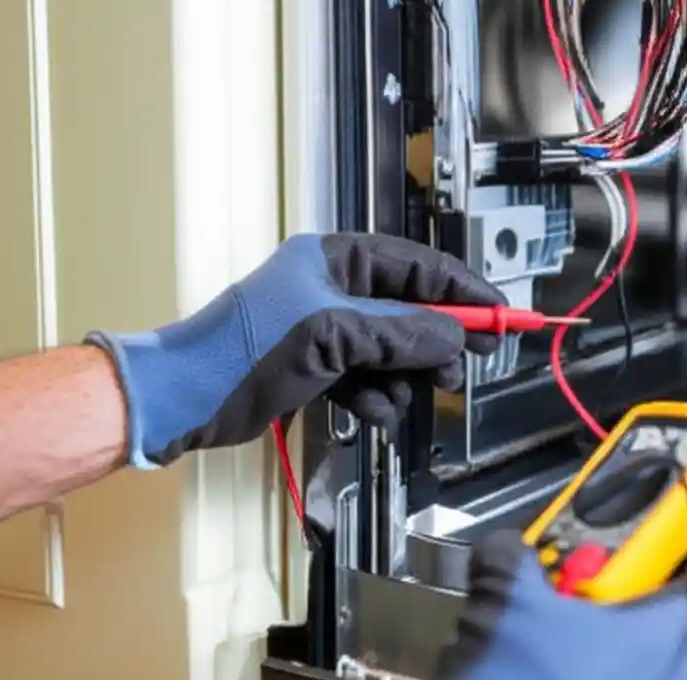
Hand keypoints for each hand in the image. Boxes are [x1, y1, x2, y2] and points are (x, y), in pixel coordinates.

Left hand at [87, 232, 502, 467]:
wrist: (186, 397)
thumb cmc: (248, 350)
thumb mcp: (335, 333)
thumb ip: (402, 333)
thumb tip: (456, 337)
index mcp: (337, 258)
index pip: (418, 266)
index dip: (463, 292)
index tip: (500, 316)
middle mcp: (335, 286)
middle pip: (410, 311)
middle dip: (434, 344)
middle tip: (460, 371)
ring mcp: (325, 328)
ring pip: (391, 350)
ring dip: (403, 378)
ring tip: (404, 397)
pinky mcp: (315, 366)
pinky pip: (367, 378)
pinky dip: (375, 397)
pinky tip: (373, 413)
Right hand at [410, 529, 686, 679]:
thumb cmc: (515, 675)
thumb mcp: (505, 596)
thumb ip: (512, 557)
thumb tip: (506, 546)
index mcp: (661, 637)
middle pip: (683, 620)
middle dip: (650, 585)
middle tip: (615, 562)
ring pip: (645, 660)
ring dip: (614, 629)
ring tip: (563, 608)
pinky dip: (589, 667)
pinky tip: (541, 658)